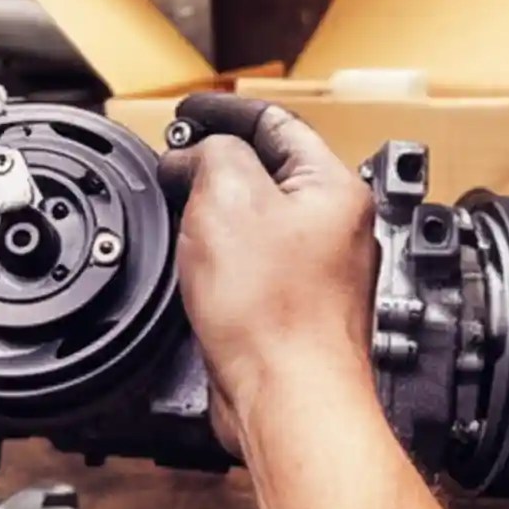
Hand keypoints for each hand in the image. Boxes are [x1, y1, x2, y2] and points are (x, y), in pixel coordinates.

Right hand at [158, 94, 377, 456]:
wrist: (287, 396)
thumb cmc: (274, 311)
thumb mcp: (228, 198)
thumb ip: (213, 155)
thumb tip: (196, 152)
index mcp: (332, 188)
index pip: (275, 124)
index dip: (223, 112)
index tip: (188, 112)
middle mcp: (334, 227)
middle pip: (268, 171)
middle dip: (214, 160)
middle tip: (175, 157)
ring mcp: (317, 270)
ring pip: (259, 218)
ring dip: (215, 208)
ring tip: (178, 203)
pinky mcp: (294, 308)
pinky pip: (255, 261)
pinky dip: (222, 250)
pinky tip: (197, 259)